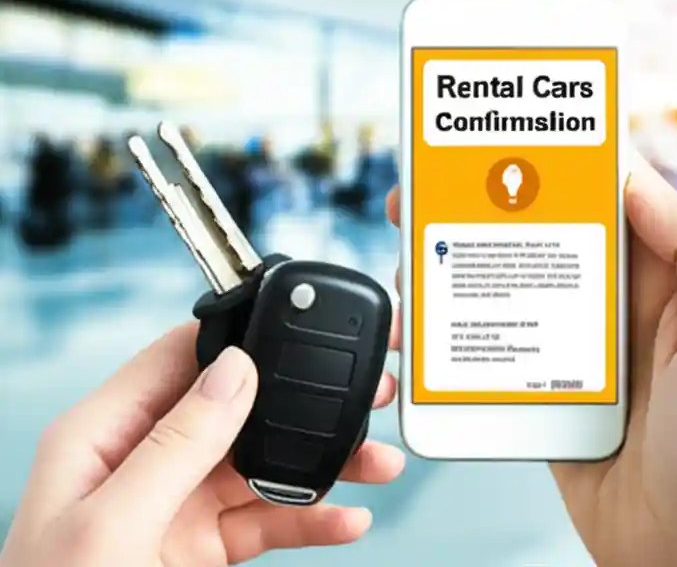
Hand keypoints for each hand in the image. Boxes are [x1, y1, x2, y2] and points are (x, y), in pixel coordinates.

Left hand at [0, 322, 405, 565]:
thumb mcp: (112, 526)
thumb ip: (176, 446)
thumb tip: (234, 369)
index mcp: (101, 435)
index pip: (178, 359)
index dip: (243, 339)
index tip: (305, 331)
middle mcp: (140, 462)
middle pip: (238, 411)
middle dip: (305, 405)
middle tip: (366, 397)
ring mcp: (173, 505)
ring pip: (263, 465)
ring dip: (322, 464)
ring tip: (376, 464)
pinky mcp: (199, 548)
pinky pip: (265, 520)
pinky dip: (310, 519)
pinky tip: (345, 519)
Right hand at [386, 157, 676, 566]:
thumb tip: (639, 177)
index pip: (627, 194)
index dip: (576, 155)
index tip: (521, 121)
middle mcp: (639, 311)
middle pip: (560, 235)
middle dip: (503, 201)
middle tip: (440, 179)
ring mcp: (595, 358)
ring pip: (524, 289)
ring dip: (474, 263)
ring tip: (421, 239)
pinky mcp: (557, 402)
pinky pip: (504, 353)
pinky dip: (466, 335)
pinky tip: (432, 322)